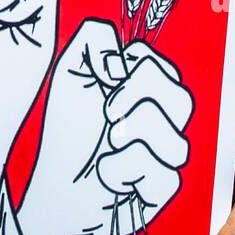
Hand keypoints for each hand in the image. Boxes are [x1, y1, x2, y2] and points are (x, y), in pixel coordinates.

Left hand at [18, 20, 190, 234]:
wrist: (53, 182)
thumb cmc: (67, 130)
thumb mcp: (72, 73)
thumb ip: (93, 41)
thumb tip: (118, 44)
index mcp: (147, 91)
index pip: (166, 70)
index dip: (139, 70)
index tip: (108, 79)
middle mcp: (163, 122)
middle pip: (181, 100)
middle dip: (136, 102)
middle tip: (108, 115)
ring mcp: (166, 159)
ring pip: (176, 145)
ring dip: (128, 142)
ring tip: (106, 148)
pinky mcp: (161, 192)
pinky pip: (164, 180)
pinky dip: (124, 174)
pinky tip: (107, 177)